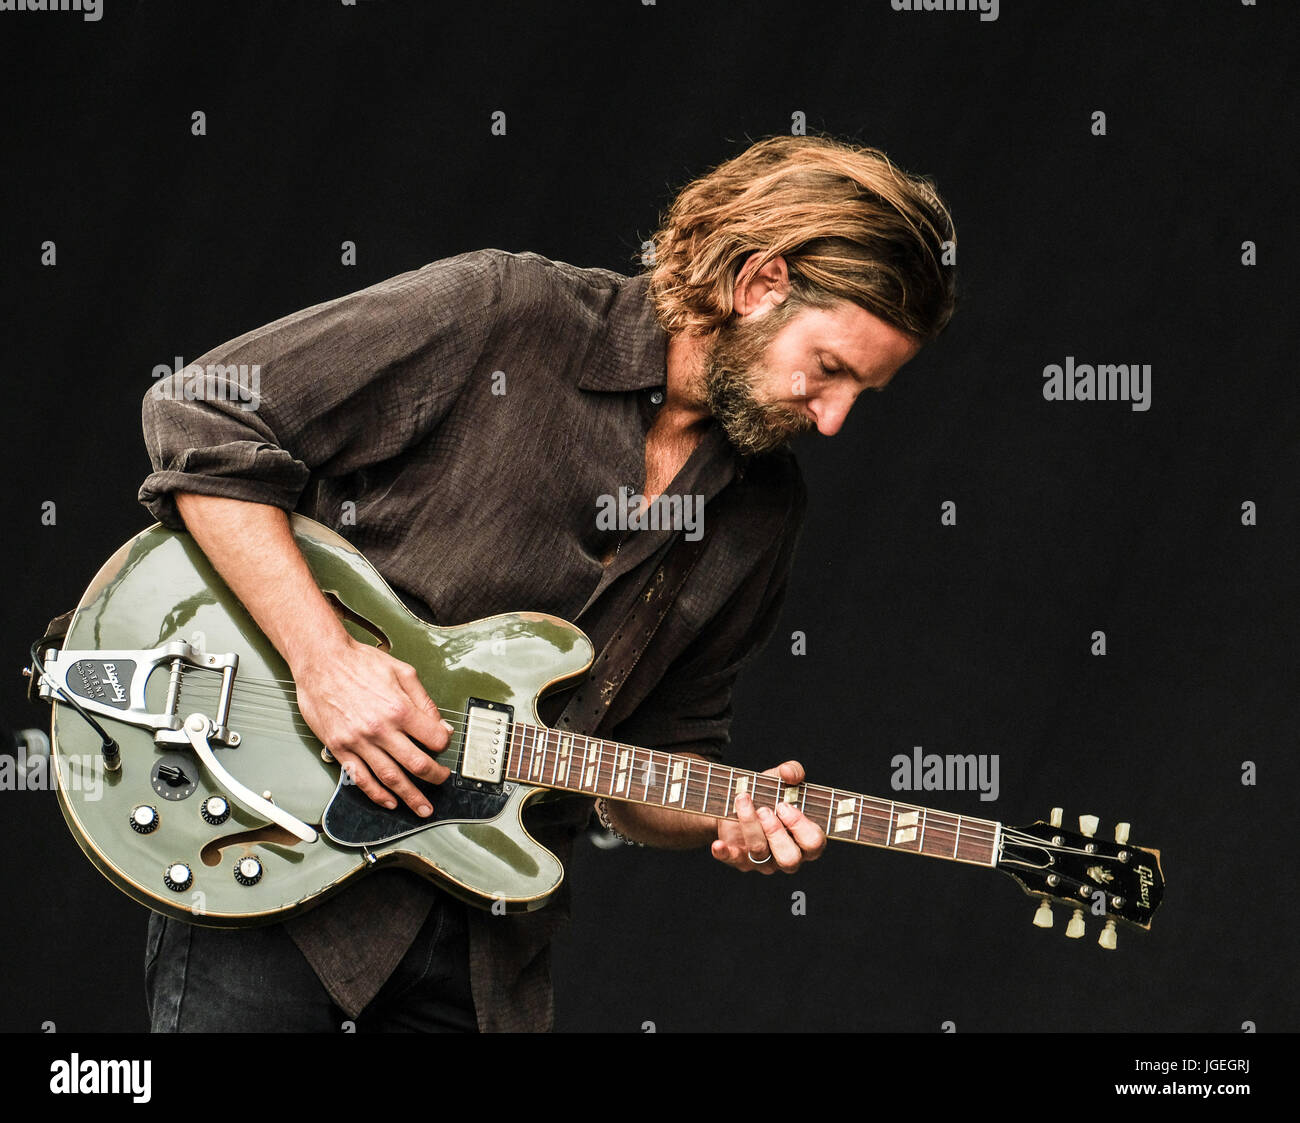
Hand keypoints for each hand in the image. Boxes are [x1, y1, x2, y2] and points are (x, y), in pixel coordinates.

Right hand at [290, 636, 451, 815]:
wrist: (322, 661)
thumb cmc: (359, 663)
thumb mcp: (403, 672)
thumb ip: (424, 701)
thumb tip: (440, 725)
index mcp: (400, 709)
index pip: (434, 739)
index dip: (444, 744)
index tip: (443, 745)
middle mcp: (381, 729)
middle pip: (417, 764)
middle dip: (435, 777)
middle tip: (441, 781)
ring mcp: (359, 741)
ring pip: (391, 778)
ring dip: (410, 797)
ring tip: (422, 808)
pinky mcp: (340, 748)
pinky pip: (361, 778)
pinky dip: (376, 794)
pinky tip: (389, 801)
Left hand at [710, 760, 825, 873]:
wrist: (738, 800)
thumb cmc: (767, 794)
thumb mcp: (780, 779)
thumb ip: (792, 771)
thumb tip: (790, 773)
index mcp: (804, 840)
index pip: (813, 843)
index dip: (800, 825)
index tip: (784, 805)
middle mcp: (786, 856)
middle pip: (789, 859)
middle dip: (776, 832)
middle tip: (765, 809)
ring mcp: (763, 861)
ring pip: (759, 852)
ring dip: (750, 824)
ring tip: (743, 800)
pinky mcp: (739, 859)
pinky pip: (732, 860)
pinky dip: (724, 853)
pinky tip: (717, 845)